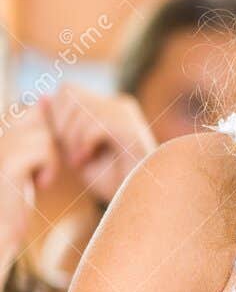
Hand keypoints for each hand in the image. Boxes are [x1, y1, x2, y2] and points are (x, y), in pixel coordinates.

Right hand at [0, 104, 60, 259]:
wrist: (1, 229)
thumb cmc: (13, 195)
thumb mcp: (25, 156)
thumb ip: (31, 128)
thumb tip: (43, 97)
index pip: (27, 108)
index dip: (43, 132)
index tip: (39, 157)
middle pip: (37, 119)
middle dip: (47, 145)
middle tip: (37, 168)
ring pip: (43, 136)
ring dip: (49, 159)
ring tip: (35, 178)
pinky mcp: (5, 165)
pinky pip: (43, 151)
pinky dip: (48, 168)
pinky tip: (38, 184)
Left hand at [41, 87, 157, 204]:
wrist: (136, 200)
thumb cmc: (107, 178)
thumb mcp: (73, 149)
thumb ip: (59, 125)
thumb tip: (42, 96)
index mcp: (108, 106)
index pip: (67, 91)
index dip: (55, 116)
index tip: (60, 144)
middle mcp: (120, 105)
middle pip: (70, 94)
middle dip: (61, 125)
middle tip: (69, 153)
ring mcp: (127, 115)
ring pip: (80, 109)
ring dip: (72, 138)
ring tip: (78, 160)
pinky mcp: (131, 129)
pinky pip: (94, 126)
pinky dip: (83, 144)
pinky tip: (86, 159)